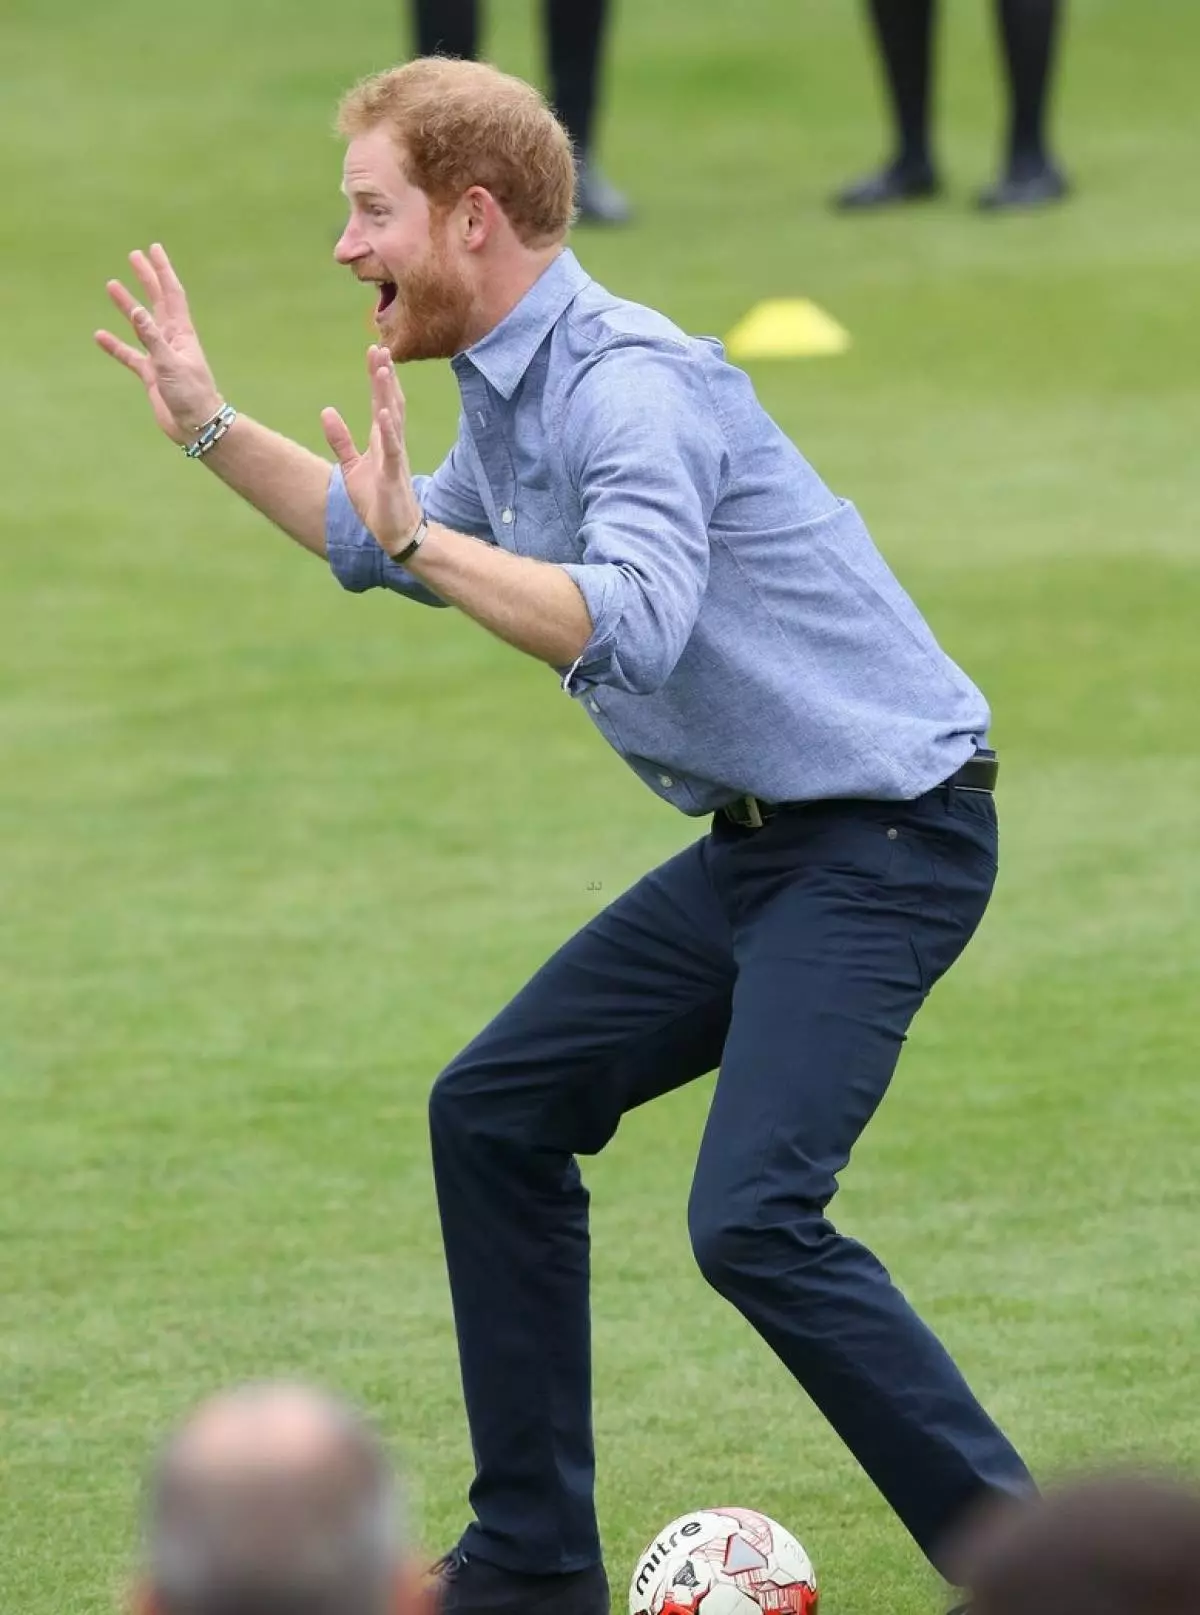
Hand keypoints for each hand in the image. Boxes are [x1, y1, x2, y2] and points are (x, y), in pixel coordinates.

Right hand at [95, 243, 223, 443]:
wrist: (197, 426)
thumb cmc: (191, 395)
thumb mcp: (170, 364)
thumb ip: (152, 338)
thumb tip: (136, 311)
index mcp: (182, 334)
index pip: (172, 294)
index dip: (163, 271)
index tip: (154, 249)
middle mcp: (172, 341)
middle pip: (157, 302)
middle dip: (147, 279)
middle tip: (134, 256)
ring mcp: (161, 356)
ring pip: (140, 325)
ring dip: (127, 305)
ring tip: (111, 285)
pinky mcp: (151, 375)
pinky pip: (129, 355)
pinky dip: (115, 345)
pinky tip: (100, 336)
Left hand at [321, 346, 421, 556]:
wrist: (395, 533)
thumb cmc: (377, 500)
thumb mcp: (351, 466)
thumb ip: (340, 439)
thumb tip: (326, 411)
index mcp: (381, 440)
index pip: (381, 401)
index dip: (378, 376)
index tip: (375, 350)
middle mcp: (391, 443)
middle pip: (389, 402)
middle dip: (384, 376)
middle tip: (380, 347)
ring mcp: (394, 458)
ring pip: (393, 420)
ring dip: (388, 395)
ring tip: (384, 370)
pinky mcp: (393, 476)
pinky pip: (391, 450)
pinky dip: (389, 431)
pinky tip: (384, 414)